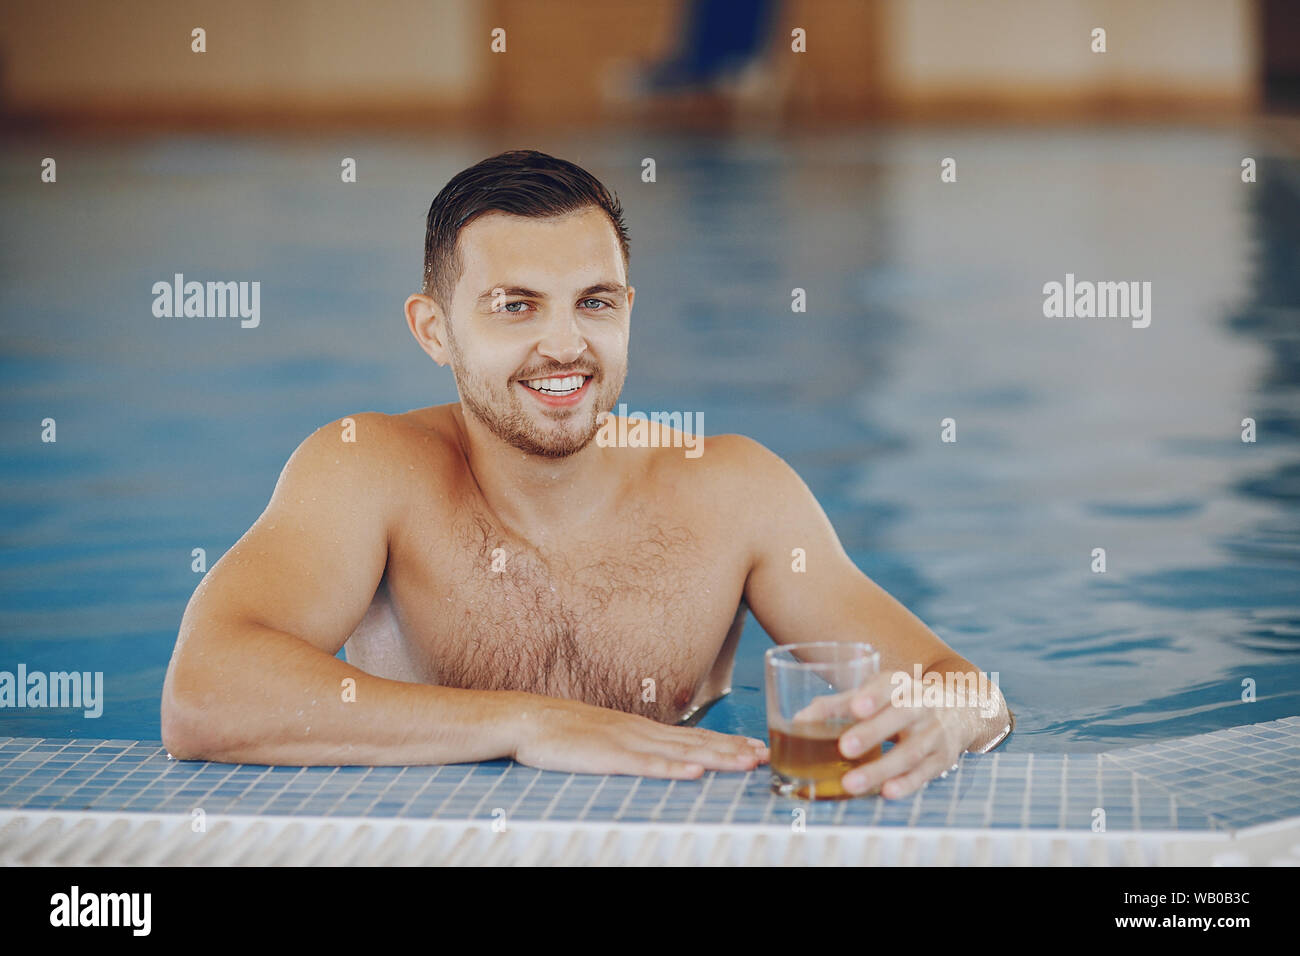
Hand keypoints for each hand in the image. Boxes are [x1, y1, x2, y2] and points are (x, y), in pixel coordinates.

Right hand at [511, 694, 768, 777]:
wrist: (529, 719)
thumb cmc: (564, 731)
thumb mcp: (606, 735)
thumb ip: (632, 745)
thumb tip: (656, 756)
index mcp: (642, 728)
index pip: (693, 735)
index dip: (726, 741)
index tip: (755, 746)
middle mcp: (642, 732)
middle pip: (696, 742)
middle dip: (733, 749)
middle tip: (765, 755)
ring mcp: (627, 742)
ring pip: (681, 752)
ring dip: (716, 758)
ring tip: (745, 763)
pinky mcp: (609, 756)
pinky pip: (646, 766)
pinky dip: (673, 770)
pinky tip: (695, 773)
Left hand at [795, 670, 966, 798]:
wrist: (962, 707)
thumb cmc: (902, 700)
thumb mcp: (876, 693)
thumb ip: (838, 705)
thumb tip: (797, 720)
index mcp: (899, 685)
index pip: (886, 686)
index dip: (872, 695)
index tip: (856, 706)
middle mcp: (920, 705)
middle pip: (899, 717)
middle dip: (872, 732)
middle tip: (844, 747)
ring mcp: (934, 733)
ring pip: (909, 752)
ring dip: (880, 769)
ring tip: (850, 783)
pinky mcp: (943, 759)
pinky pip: (924, 773)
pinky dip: (906, 784)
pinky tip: (887, 792)